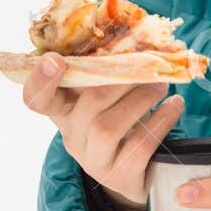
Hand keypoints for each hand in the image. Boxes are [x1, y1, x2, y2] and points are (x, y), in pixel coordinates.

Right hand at [22, 53, 183, 210]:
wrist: (133, 172)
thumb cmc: (116, 120)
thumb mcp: (103, 99)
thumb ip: (104, 73)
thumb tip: (133, 36)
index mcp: (63, 112)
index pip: (37, 99)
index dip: (40, 79)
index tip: (55, 59)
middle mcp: (72, 136)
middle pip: (87, 104)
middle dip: (119, 80)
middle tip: (146, 65)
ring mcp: (94, 160)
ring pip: (107, 127)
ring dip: (140, 99)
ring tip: (161, 85)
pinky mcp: (121, 175)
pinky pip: (139, 146)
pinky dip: (161, 121)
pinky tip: (174, 106)